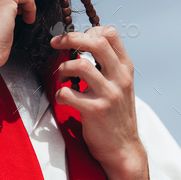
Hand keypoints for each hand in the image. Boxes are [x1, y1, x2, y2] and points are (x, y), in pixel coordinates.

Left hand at [50, 26, 147, 179]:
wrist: (123, 148)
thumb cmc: (116, 115)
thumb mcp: (121, 86)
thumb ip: (109, 66)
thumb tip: (88, 41)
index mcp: (125, 69)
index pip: (110, 34)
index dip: (89, 30)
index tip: (76, 39)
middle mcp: (120, 78)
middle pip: (95, 42)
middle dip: (70, 38)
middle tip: (55, 43)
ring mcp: (109, 94)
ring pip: (81, 65)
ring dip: (64, 67)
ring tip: (62, 76)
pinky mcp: (95, 111)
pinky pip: (68, 94)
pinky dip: (59, 93)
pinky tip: (62, 98)